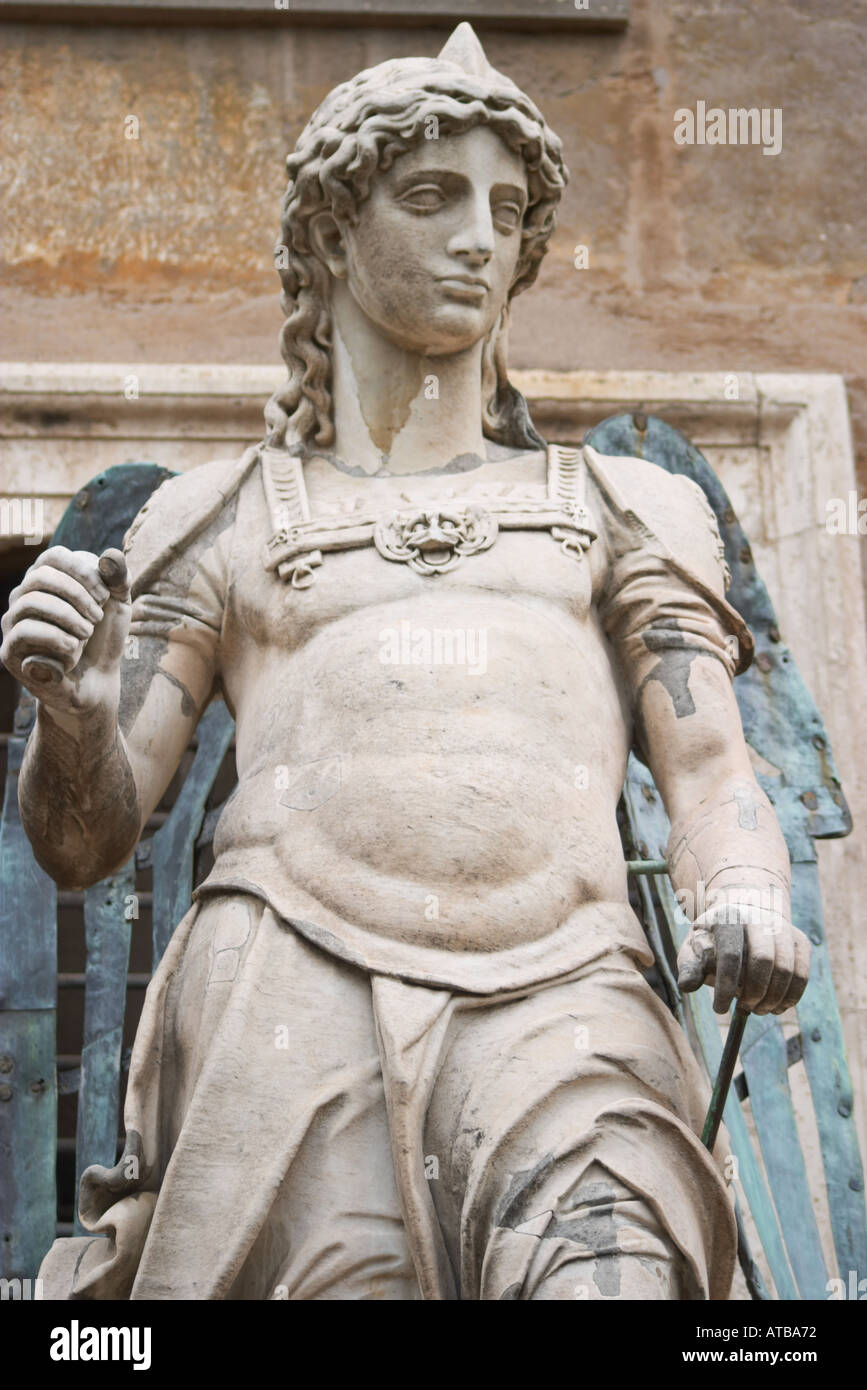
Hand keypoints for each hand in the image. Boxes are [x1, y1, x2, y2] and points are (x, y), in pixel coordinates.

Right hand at [0, 546, 130, 718]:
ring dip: (67, 617)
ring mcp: (13, 623)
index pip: (54, 557)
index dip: (81, 571)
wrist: (98, 679)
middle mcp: (23, 596)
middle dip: (76, 596)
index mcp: (46, 578)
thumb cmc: (104, 636)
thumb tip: (110, 555)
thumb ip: (118, 578)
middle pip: (40, 577)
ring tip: (86, 634)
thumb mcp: (119, 604)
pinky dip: (55, 639)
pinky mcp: (9, 650)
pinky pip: (24, 633)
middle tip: (97, 617)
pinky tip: (72, 649)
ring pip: (30, 603)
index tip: (105, 595)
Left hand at [676, 896, 810, 1015]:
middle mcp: (759, 918)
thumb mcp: (695, 947)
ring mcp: (783, 928)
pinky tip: (776, 1007)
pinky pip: (802, 974)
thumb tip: (687, 986)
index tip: (720, 1009)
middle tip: (745, 1009)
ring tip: (758, 1010)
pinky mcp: (800, 941)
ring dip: (773, 998)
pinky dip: (791, 996)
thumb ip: (690, 966)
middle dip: (754, 992)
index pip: (730, 954)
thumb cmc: (716, 939)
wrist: (745, 912)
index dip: (726, 986)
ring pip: (786, 969)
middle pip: (764, 959)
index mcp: (728, 917)